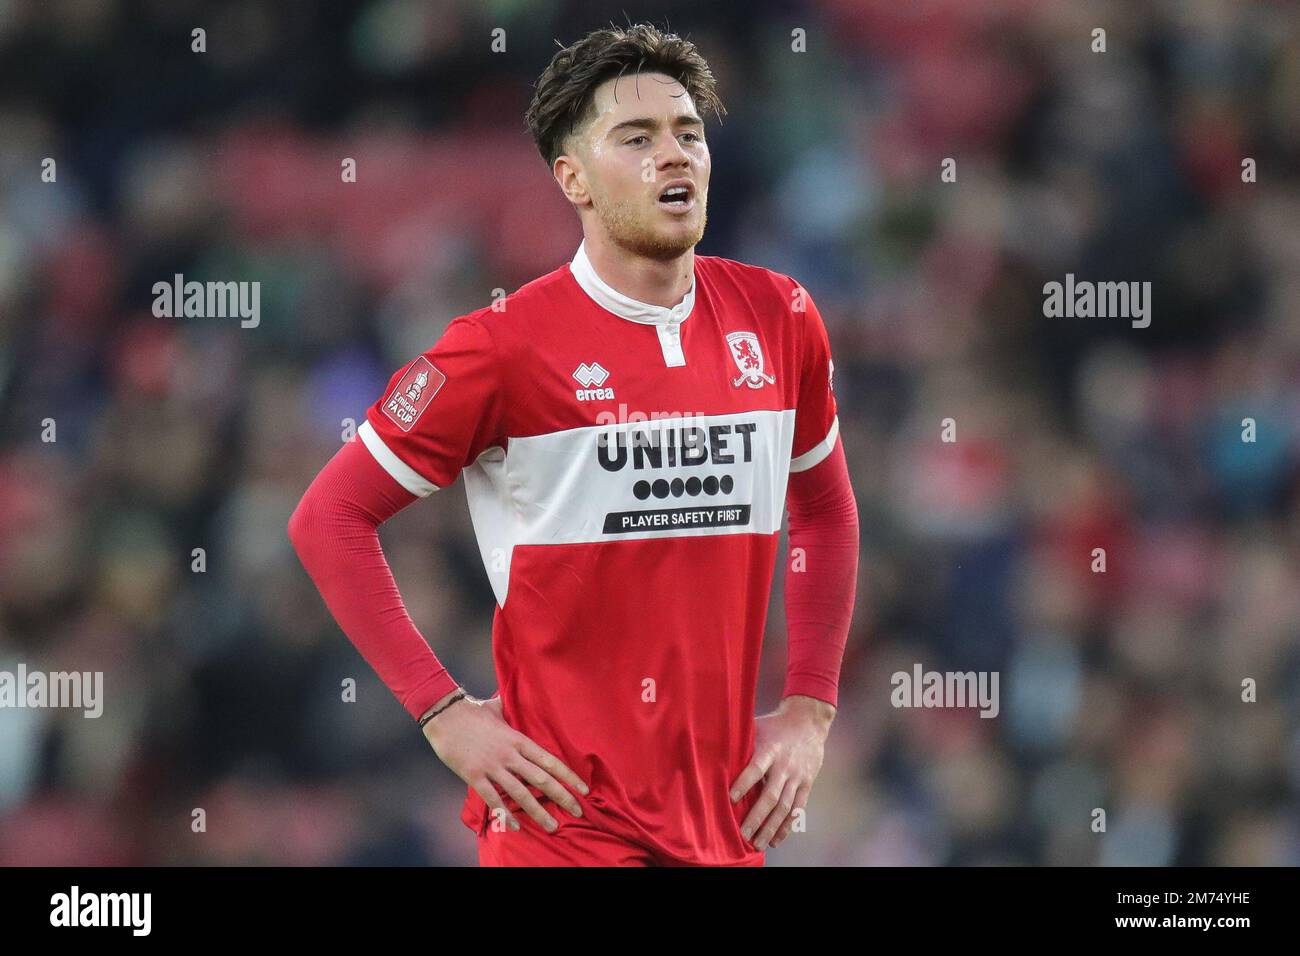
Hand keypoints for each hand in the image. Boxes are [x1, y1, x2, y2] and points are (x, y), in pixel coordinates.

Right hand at [422, 689, 590, 833]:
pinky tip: (516, 826)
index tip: (583, 789)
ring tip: (552, 826)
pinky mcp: (474, 776)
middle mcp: (510, 754)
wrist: (444, 715)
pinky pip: (494, 799)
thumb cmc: (471, 711)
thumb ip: (510, 709)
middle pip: (542, 779)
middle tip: (578, 811)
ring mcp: (493, 766)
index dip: (569, 776)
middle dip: (562, 797)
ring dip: (538, 812)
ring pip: (521, 793)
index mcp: (519, 739)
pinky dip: (506, 814)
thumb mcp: (497, 708)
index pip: (550, 761)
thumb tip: (514, 697)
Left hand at [729, 694, 834, 849]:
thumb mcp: (756, 727)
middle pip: (771, 795)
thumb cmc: (774, 725)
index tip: (731, 798)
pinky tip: (776, 840)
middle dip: (757, 817)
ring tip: (758, 844)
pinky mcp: (807, 784)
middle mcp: (785, 765)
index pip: (757, 768)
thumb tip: (708, 750)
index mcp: (770, 749)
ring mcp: (797, 776)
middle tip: (743, 835)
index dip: (744, 783)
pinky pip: (798, 808)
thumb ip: (739, 741)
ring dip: (771, 827)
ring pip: (785, 807)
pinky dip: (787, 826)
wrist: (808, 721)